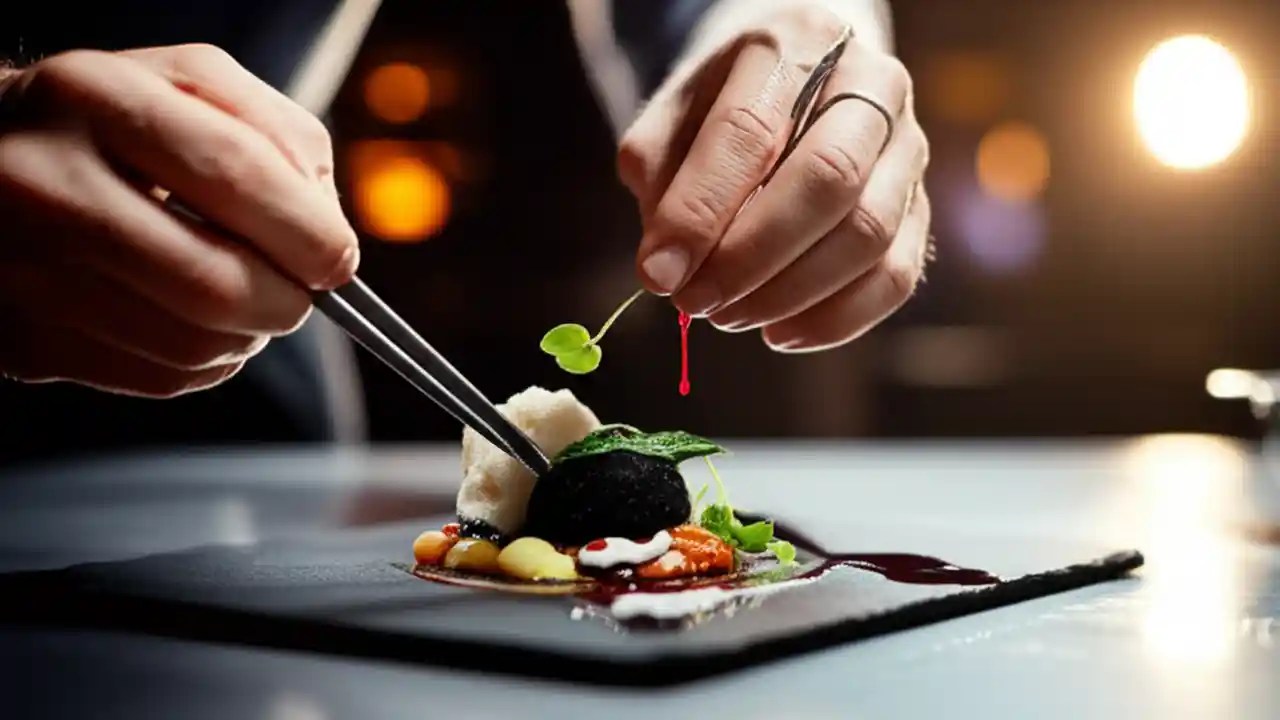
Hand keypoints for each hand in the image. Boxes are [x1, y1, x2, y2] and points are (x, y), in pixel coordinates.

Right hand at [0, 45, 358, 396]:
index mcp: (96, 99)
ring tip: (248, 300)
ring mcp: (23, 270)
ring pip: (193, 346)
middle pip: (215, 284)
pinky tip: (199, 322)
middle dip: (290, 302)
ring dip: (251, 335)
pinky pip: (159, 378)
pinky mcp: (22, 340)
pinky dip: (208, 363)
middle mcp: (46, 183)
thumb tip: (328, 228)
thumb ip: (276, 135)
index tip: (338, 260)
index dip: (310, 233)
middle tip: (302, 291)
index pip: (236, 175)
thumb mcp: (191, 85)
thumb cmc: (113, 121)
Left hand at [618, 2, 929, 351]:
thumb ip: (659, 175)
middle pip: (827, 181)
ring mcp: (907, 147)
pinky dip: (834, 320)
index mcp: (795, 46)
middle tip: (694, 302)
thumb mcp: (676, 113)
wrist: (807, 75)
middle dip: (751, 258)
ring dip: (788, 294)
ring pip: (867, 235)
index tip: (658, 274)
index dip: (699, 213)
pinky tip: (778, 333)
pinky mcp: (920, 206)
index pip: (749, 133)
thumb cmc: (729, 102)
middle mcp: (869, 86)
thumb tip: (668, 263)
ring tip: (727, 316)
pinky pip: (893, 277)